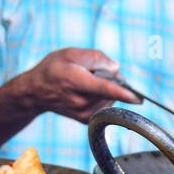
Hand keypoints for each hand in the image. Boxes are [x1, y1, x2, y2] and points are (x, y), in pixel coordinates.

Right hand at [18, 49, 142, 122]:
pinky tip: (87, 92)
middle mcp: (80, 101)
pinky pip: (106, 105)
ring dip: (106, 88)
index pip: (103, 88)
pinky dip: (103, 96)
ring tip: (86, 82)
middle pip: (111, 89)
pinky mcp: (87, 120)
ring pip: (110, 97)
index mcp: (75, 81)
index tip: (138, 98)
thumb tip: (115, 68)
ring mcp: (84, 113)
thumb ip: (95, 57)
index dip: (122, 92)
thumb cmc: (53, 69)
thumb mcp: (70, 53)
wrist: (36, 92)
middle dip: (110, 78)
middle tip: (91, 72)